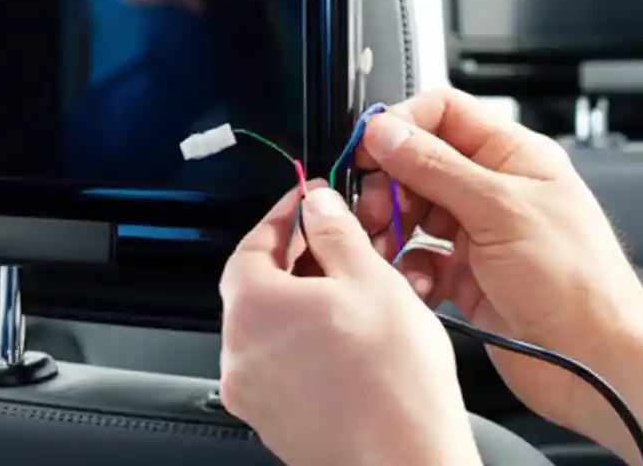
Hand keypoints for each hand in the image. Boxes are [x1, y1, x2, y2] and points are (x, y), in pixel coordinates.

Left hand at [219, 183, 481, 465]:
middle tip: (337, 243)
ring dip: (306, 302)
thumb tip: (319, 206)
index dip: (285, 216)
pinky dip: (308, 342)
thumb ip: (337, 233)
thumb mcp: (373, 280)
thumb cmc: (393, 383)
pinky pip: (283, 365)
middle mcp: (239, 351)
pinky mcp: (273, 420)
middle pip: (257, 286)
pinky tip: (350, 340)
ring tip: (355, 294)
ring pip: (273, 328)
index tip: (310, 202)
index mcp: (253, 307)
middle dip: (298, 259)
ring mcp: (253, 392)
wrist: (403, 463)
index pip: (252, 243)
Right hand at [355, 90, 642, 439]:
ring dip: (391, 228)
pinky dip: (408, 269)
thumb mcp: (500, 210)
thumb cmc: (577, 283)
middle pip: (419, 164)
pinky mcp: (466, 276)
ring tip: (385, 247)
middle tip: (372, 208)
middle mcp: (494, 190)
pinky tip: (415, 282)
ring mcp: (479, 233)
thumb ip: (436, 167)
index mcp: (513, 157)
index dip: (401, 124)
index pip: (444, 114)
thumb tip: (388, 131)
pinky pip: (419, 260)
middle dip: (389, 184)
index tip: (367, 148)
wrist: (594, 361)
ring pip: (413, 213)